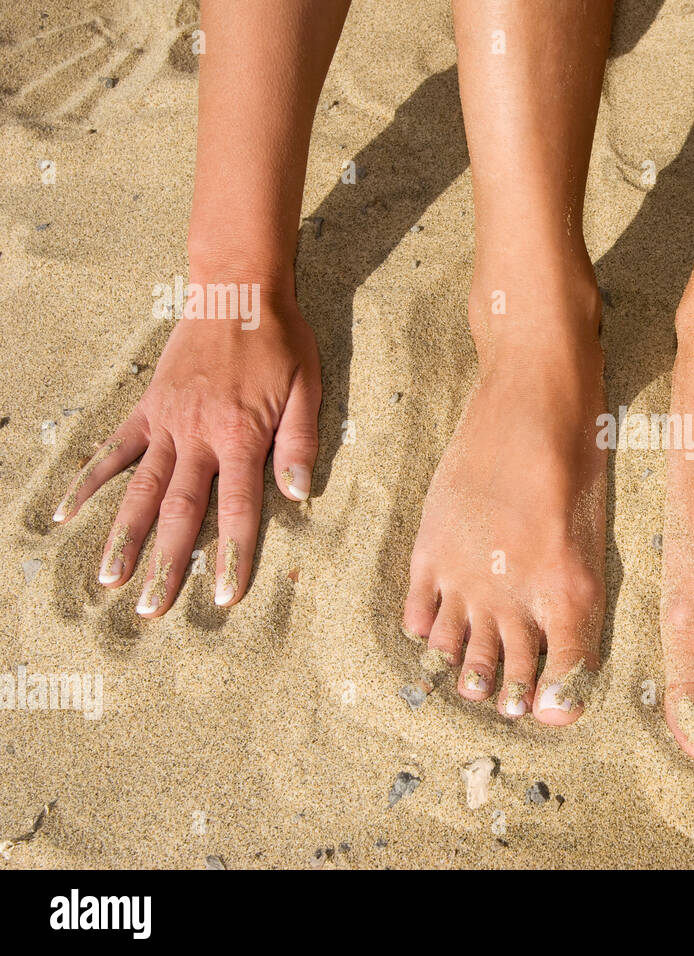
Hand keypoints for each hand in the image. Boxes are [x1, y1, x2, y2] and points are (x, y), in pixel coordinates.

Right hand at [54, 278, 320, 614]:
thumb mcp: (308, 389)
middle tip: (150, 611)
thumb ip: (300, 443)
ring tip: (107, 581)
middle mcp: (198, 436)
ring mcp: (167, 422)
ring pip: (140, 489)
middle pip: (180, 511)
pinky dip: (90, 481)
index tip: (224, 596)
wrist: (238, 289)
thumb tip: (299, 494)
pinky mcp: (148, 408)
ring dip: (124, 537)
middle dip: (167, 565)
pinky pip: (113, 449)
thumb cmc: (281, 341)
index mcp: (242, 437)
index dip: (233, 555)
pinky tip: (67, 513)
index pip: (237, 509)